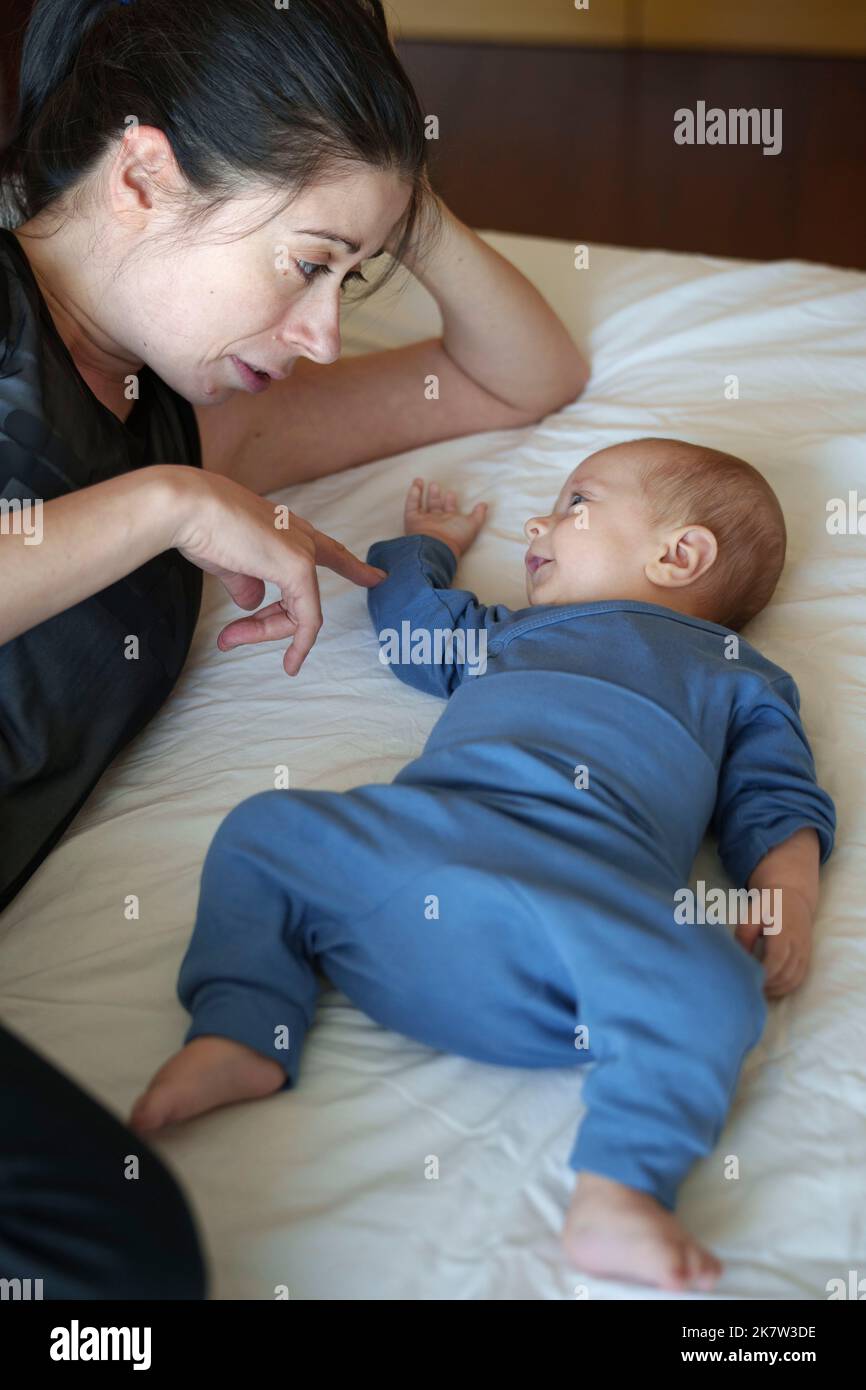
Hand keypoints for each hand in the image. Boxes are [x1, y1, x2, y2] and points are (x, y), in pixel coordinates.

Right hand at [166, 467, 385, 675]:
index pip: (330, 551)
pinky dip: (298, 643)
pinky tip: (291, 663)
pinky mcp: (298, 567)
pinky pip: (307, 618)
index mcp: (286, 527)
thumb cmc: (200, 528)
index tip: (377, 577)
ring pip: (301, 610)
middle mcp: (301, 535)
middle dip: (276, 625)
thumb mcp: (228, 561)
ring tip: (228, 639)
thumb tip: (254, 603)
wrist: (187, 508)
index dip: (354, 567)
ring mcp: (303, 551)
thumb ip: (246, 583)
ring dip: (264, 631)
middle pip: (306, 594)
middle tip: (232, 639)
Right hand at [403, 477, 487, 558]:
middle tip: (435, 485)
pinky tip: (416, 486)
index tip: (451, 492)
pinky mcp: (412, 521)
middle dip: (435, 496)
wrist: (436, 547)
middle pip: (435, 506)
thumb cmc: (456, 537)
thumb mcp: (472, 525)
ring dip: (421, 492)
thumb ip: (479, 515)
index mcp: (450, 523)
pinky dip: (412, 496)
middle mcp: (436, 522)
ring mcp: (424, 522)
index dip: (451, 501)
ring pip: (421, 505)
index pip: (450, 509)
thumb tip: (485, 505)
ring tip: (419, 480)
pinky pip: (411, 506)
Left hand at [735, 887, 813, 998]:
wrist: (794, 897)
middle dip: (768, 985)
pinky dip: (786, 987)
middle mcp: (798, 944)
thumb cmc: (769, 906)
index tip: (750, 979)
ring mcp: (805, 952)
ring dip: (777, 990)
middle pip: (785, 973)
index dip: (764, 972)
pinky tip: (772, 988)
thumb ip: (744, 936)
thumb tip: (741, 961)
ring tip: (759, 991)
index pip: (776, 958)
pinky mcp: (807, 957)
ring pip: (794, 979)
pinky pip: (799, 978)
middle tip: (750, 989)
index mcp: (783, 931)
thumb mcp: (752, 914)